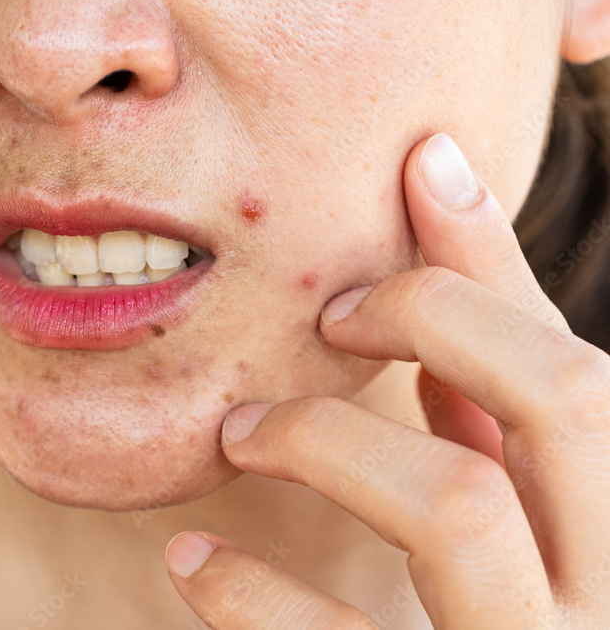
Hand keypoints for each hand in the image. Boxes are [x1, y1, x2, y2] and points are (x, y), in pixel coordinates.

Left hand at [164, 134, 609, 627]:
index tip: (411, 178)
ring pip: (456, 505)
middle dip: (434, 318)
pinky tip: (193, 562)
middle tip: (328, 316)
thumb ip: (494, 393)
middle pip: (567, 396)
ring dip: (327, 436)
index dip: (493, 264)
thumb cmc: (508, 614)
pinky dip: (255, 594)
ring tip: (239, 430)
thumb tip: (446, 201)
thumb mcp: (522, 507)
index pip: (589, 367)